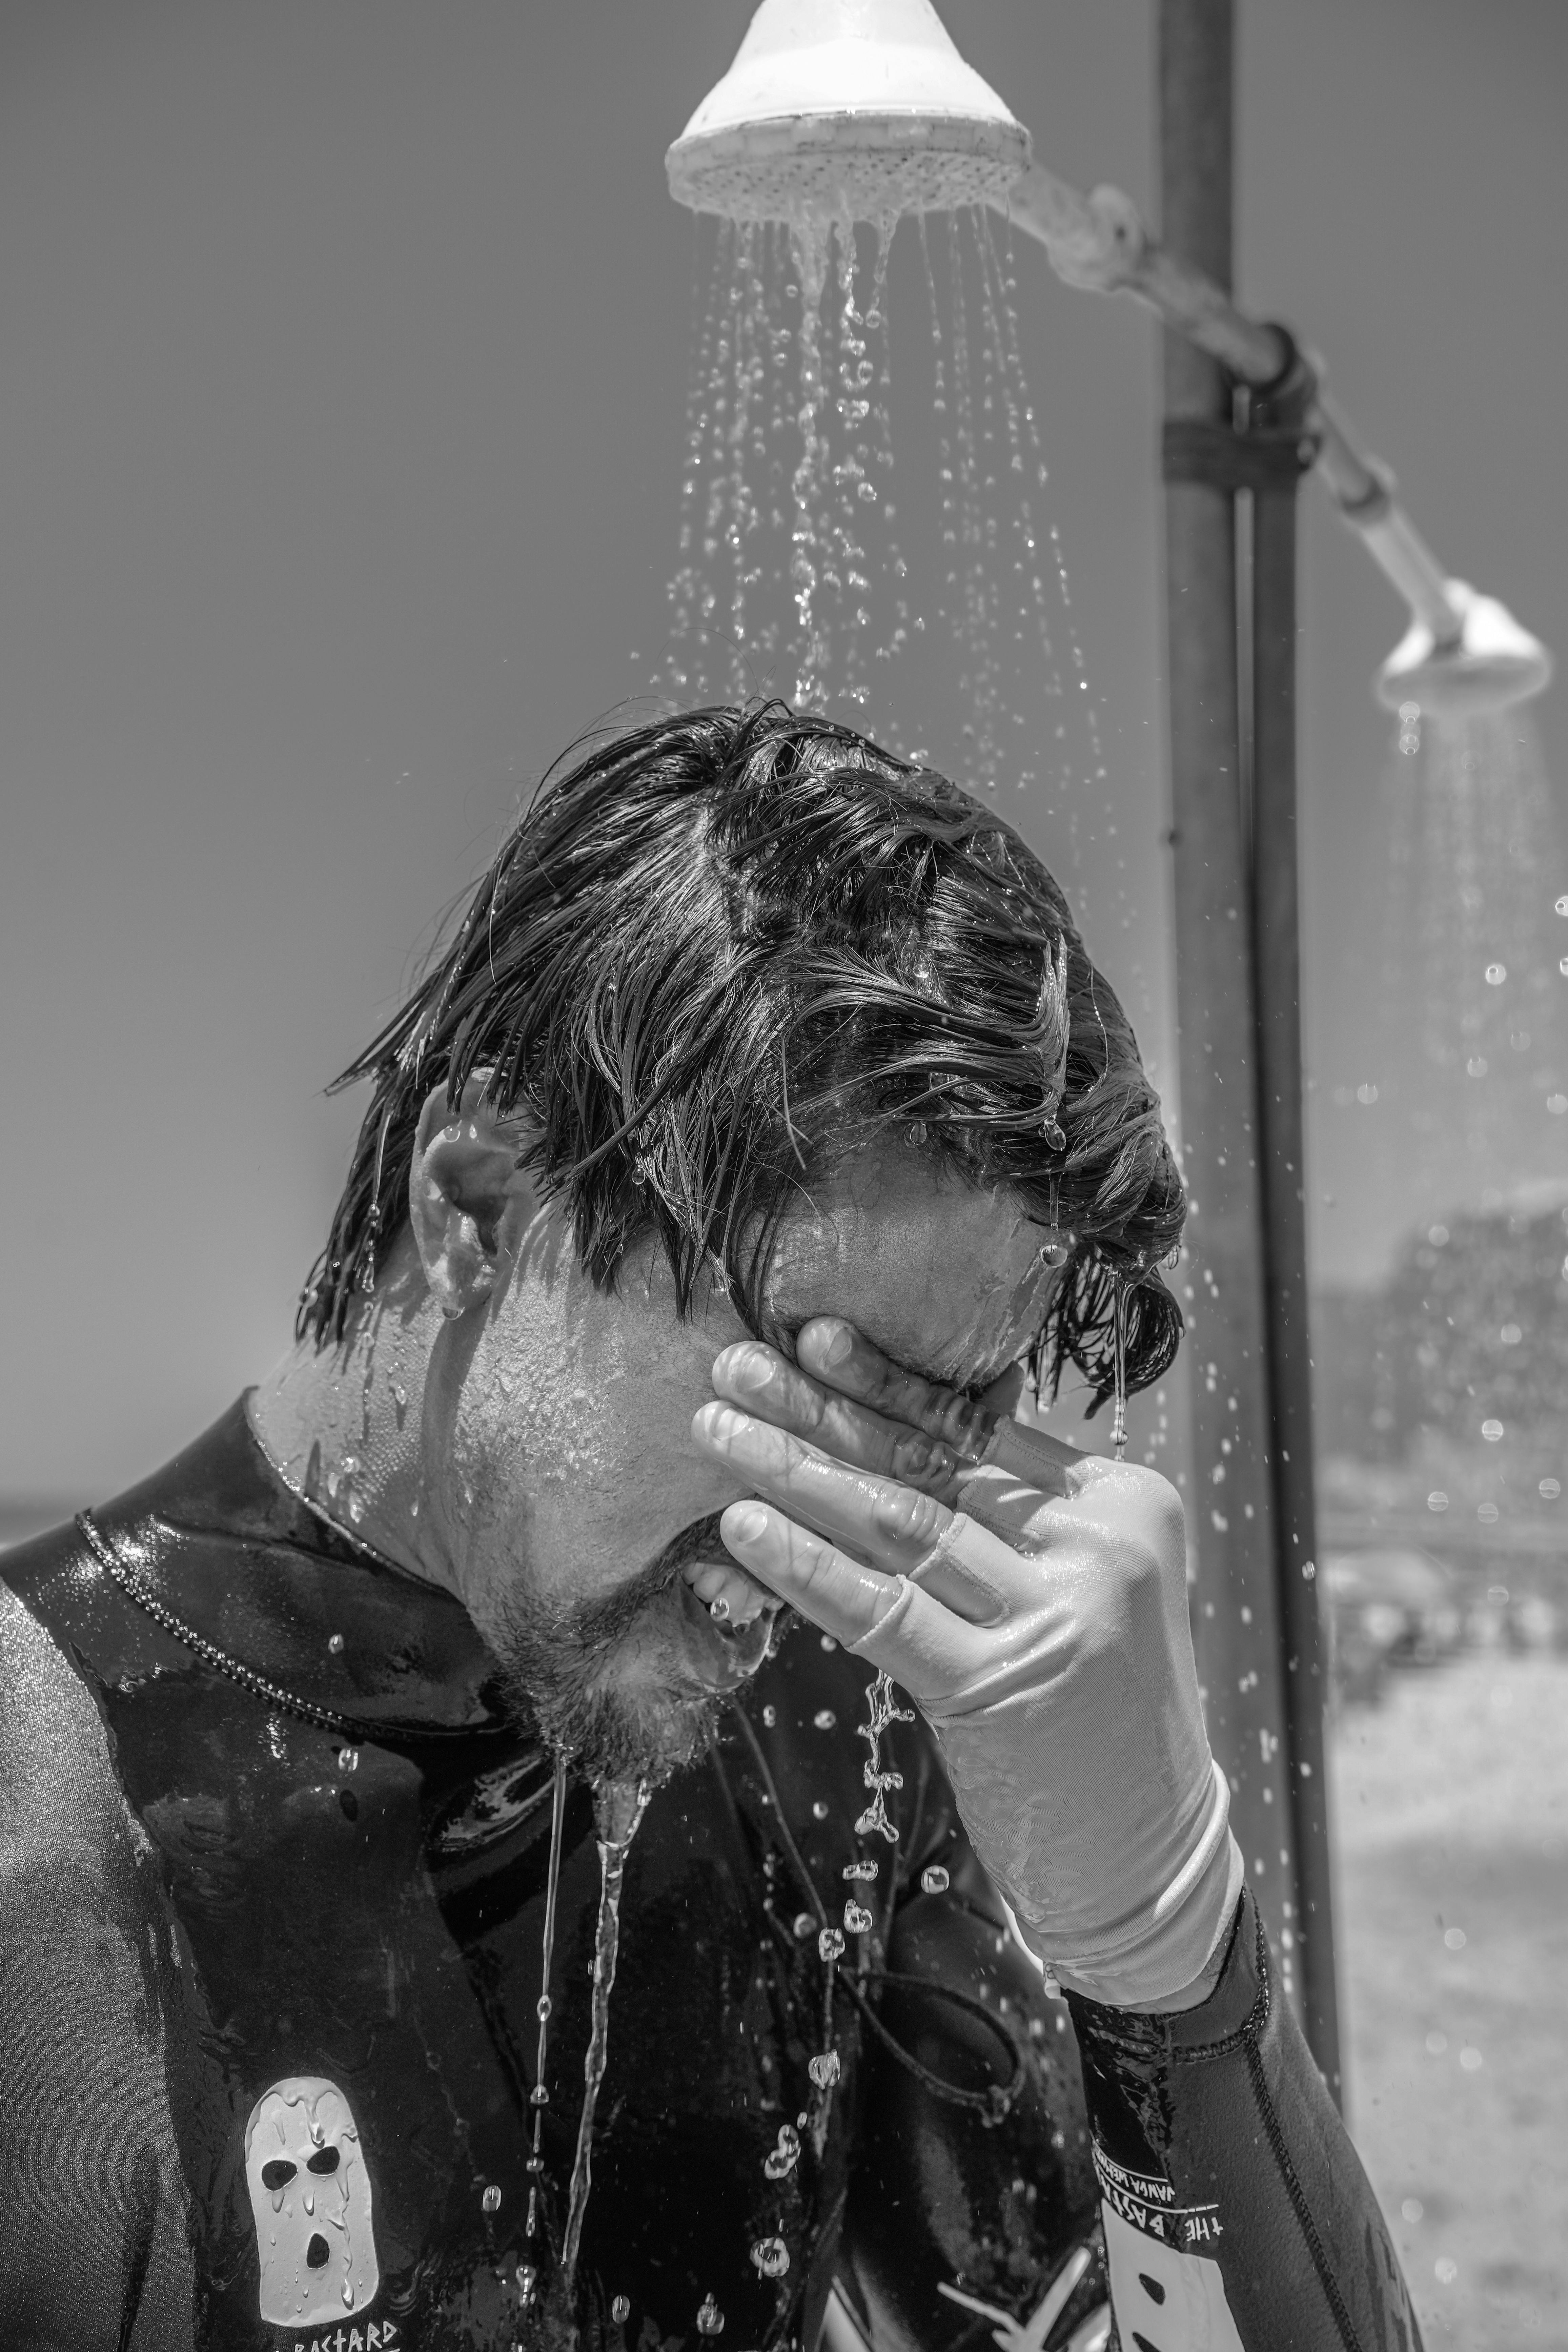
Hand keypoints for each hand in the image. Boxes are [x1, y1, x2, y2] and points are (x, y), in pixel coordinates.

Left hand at [689, 1319, 1240, 2010]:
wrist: (1153, 1854)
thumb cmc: (1098, 1714)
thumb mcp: (1077, 1587)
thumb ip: (1009, 1518)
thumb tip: (887, 1439)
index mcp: (1123, 1502)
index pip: (981, 1431)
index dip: (887, 1383)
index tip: (812, 1339)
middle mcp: (1097, 1546)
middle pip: (930, 1465)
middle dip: (820, 1410)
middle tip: (734, 1370)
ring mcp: (1054, 1617)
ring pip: (898, 1523)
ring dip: (794, 1469)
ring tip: (716, 1430)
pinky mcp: (1000, 1691)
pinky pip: (880, 1610)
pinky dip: (804, 1563)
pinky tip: (744, 1525)